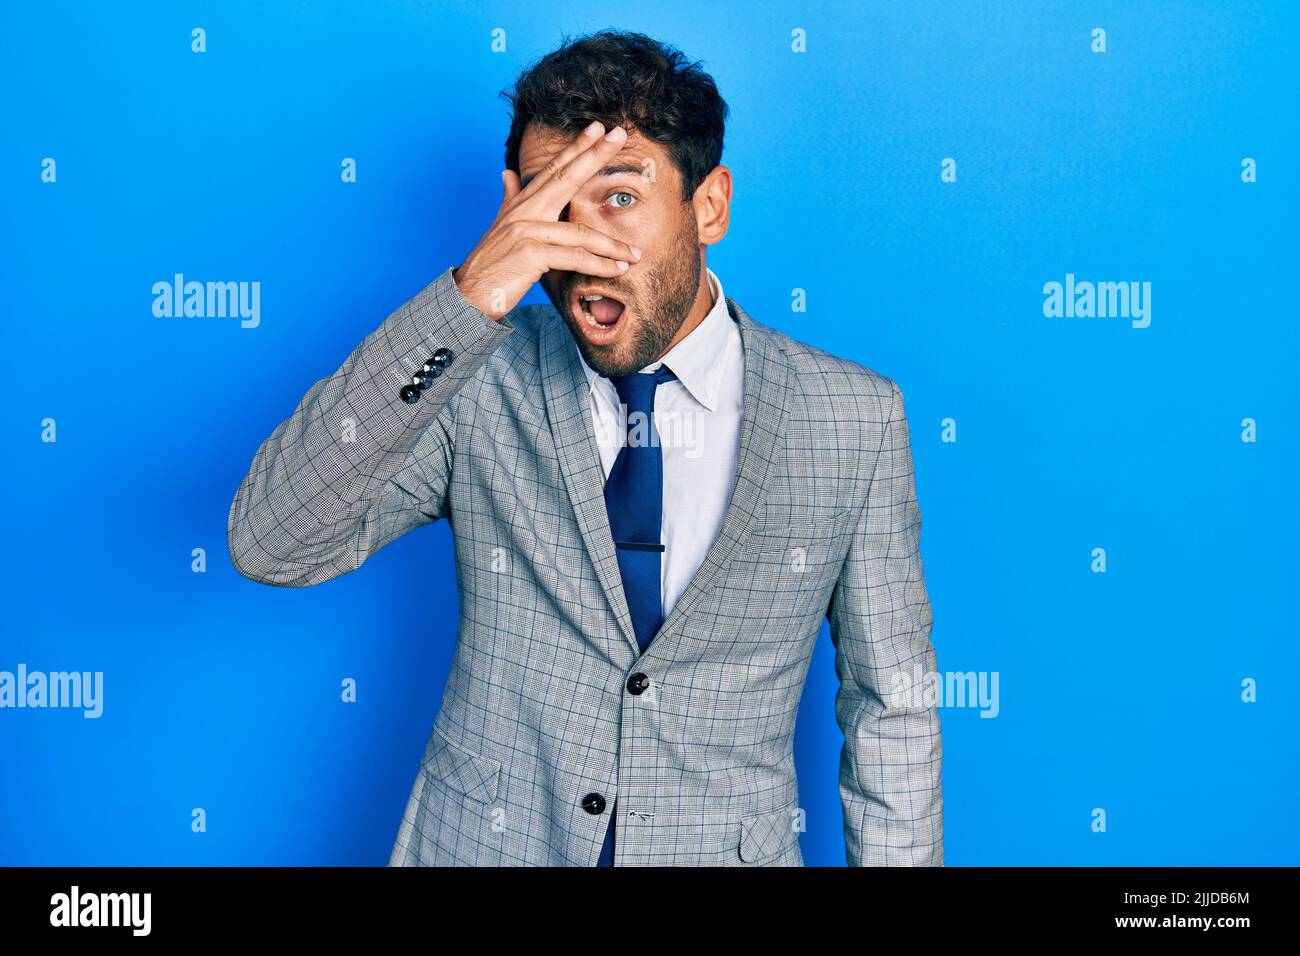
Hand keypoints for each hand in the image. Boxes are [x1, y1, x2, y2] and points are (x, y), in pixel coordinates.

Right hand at [452, 121, 642, 318]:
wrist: (470, 293)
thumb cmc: (492, 263)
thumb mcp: (502, 225)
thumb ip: (510, 198)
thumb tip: (508, 173)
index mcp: (522, 203)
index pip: (553, 169)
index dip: (576, 147)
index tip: (598, 128)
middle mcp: (524, 211)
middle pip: (566, 177)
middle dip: (594, 155)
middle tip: (619, 134)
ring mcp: (526, 231)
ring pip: (580, 232)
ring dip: (612, 245)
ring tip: (634, 254)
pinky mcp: (531, 255)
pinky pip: (574, 258)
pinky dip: (599, 266)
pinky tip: (617, 269)